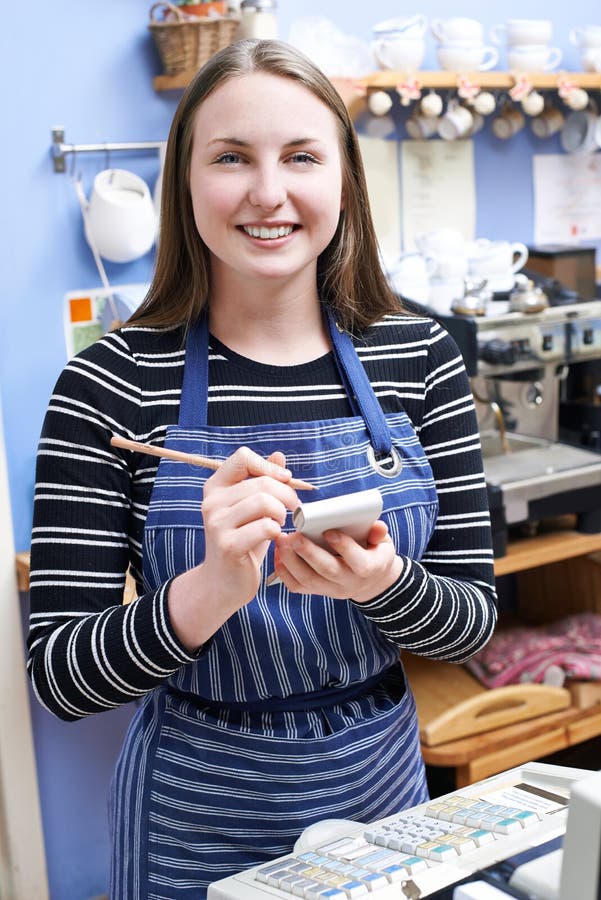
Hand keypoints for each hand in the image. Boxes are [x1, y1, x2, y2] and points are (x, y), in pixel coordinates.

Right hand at [168, 447, 297, 648]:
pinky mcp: (228, 545)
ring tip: (281, 523)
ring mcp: (217, 524)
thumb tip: (279, 455)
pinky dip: (276, 531)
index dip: (268, 466)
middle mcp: (211, 502)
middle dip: (286, 494)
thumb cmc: (242, 541)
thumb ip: (262, 480)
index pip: (242, 457)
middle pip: (260, 482)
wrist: (223, 583)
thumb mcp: (251, 509)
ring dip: (281, 513)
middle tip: (293, 508)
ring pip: (263, 502)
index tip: (284, 481)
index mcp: (215, 487)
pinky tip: (275, 537)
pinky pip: (264, 527)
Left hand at [273, 520, 402, 602]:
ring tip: (281, 541)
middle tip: (294, 535)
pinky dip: (284, 571)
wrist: (370, 581)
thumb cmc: (373, 553)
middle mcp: (348, 582)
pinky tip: (279, 553)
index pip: (358, 562)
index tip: (328, 531)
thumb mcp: (383, 543)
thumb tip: (377, 526)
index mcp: (369, 568)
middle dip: (308, 553)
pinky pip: (297, 586)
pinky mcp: (317, 591)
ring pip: (308, 580)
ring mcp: (331, 589)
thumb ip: (378, 534)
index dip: (344, 547)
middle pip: (327, 571)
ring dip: (291, 561)